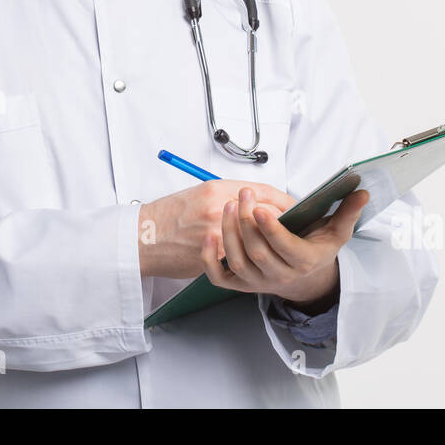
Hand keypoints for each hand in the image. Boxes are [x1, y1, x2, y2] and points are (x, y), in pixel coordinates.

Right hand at [138, 181, 297, 279]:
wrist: (144, 237)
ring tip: (284, 241)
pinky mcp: (215, 252)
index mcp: (217, 188)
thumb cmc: (168, 216)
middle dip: (286, 218)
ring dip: (273, 238)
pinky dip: (256, 254)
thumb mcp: (199, 194)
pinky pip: (245, 253)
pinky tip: (262, 257)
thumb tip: (254, 202)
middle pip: (266, 210)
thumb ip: (226, 196)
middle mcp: (220, 206)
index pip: (263, 190)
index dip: (283, 199)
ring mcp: (219, 230)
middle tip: (300, 224)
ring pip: (259, 233)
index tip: (296, 205)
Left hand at [201, 187, 370, 307]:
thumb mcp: (336, 232)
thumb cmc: (317, 247)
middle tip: (243, 196)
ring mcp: (257, 282)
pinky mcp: (239, 284)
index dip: (271, 229)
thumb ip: (348, 212)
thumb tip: (362, 191)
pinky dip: (210, 259)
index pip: (285, 248)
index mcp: (302, 262)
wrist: (304, 277)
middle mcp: (278, 276)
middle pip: (257, 252)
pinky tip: (209, 235)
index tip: (260, 207)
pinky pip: (219, 277)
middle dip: (246, 223)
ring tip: (228, 206)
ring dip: (229, 233)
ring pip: (237, 261)